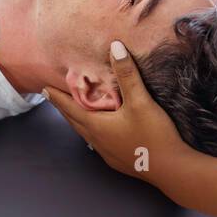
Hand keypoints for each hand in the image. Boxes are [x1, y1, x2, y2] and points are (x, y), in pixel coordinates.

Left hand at [43, 40, 190, 188]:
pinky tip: (101, 131)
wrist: (172, 169)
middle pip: (74, 121)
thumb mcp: (140, 101)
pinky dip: (93, 132)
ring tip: (75, 111)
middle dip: (64, 108)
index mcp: (96, 126)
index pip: (70, 107)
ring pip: (86, 133)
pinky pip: (98, 143)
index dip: (57, 97)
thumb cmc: (154, 135)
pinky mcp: (118, 160)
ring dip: (78, 120)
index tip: (44, 88)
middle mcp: (97, 141)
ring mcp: (107, 153)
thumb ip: (127, 74)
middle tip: (55, 97)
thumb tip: (115, 47)